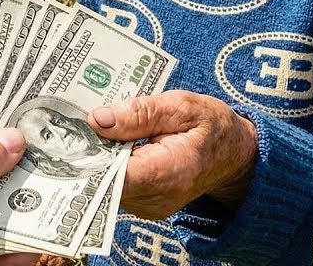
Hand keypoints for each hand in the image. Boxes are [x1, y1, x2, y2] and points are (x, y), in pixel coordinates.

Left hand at [90, 92, 257, 220]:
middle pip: (105, 179)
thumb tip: (97, 119)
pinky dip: (112, 165)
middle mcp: (156, 198)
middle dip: (92, 151)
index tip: (77, 132)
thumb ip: (141, 112)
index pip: (114, 175)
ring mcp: (150, 206)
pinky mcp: (144, 205)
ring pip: (106, 184)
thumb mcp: (183, 106)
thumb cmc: (211, 127)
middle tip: (86, 121)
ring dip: (102, 157)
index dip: (91, 154)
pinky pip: (116, 186)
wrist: (235, 155)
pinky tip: (116, 144)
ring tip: (106, 128)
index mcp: (168, 172)